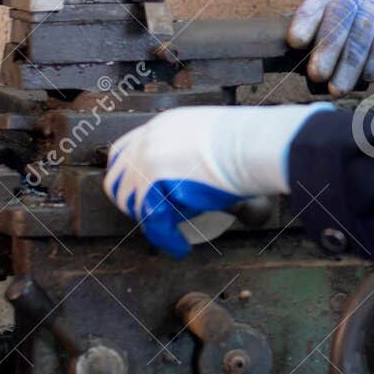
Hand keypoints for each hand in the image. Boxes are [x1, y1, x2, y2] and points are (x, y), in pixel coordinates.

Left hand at [102, 104, 330, 257]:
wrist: (254, 144)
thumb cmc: (249, 141)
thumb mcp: (217, 138)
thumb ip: (208, 154)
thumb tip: (220, 174)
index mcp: (163, 126)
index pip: (127, 150)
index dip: (129, 175)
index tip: (141, 192)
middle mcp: (149, 141)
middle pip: (118, 177)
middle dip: (131, 200)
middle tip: (155, 216)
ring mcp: (148, 162)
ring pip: (134, 202)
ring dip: (150, 219)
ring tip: (171, 230)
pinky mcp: (154, 185)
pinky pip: (153, 222)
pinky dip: (165, 239)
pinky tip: (179, 248)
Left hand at [288, 0, 373, 94]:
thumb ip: (327, 20)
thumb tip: (301, 54)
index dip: (305, 19)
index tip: (295, 42)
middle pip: (341, 14)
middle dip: (328, 48)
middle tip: (317, 75)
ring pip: (364, 31)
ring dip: (351, 63)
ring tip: (338, 88)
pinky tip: (368, 76)